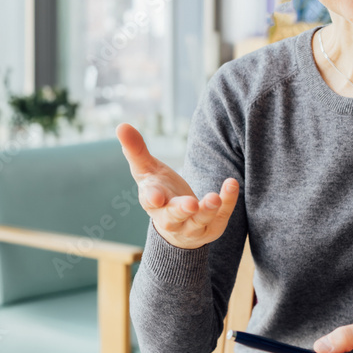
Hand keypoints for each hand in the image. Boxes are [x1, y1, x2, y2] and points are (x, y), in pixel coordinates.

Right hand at [116, 122, 238, 249]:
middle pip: (174, 217)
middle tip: (191, 204)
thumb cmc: (160, 191)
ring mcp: (192, 226)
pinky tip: (231, 184)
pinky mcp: (212, 227)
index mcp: (153, 203)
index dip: (152, 199)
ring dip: (208, 209)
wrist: (178, 227)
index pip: (150, 202)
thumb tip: (121, 125)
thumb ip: (135, 150)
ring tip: (214, 198)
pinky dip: (228, 201)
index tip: (156, 197)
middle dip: (181, 210)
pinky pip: (222, 215)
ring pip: (199, 220)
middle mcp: (171, 218)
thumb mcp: (147, 170)